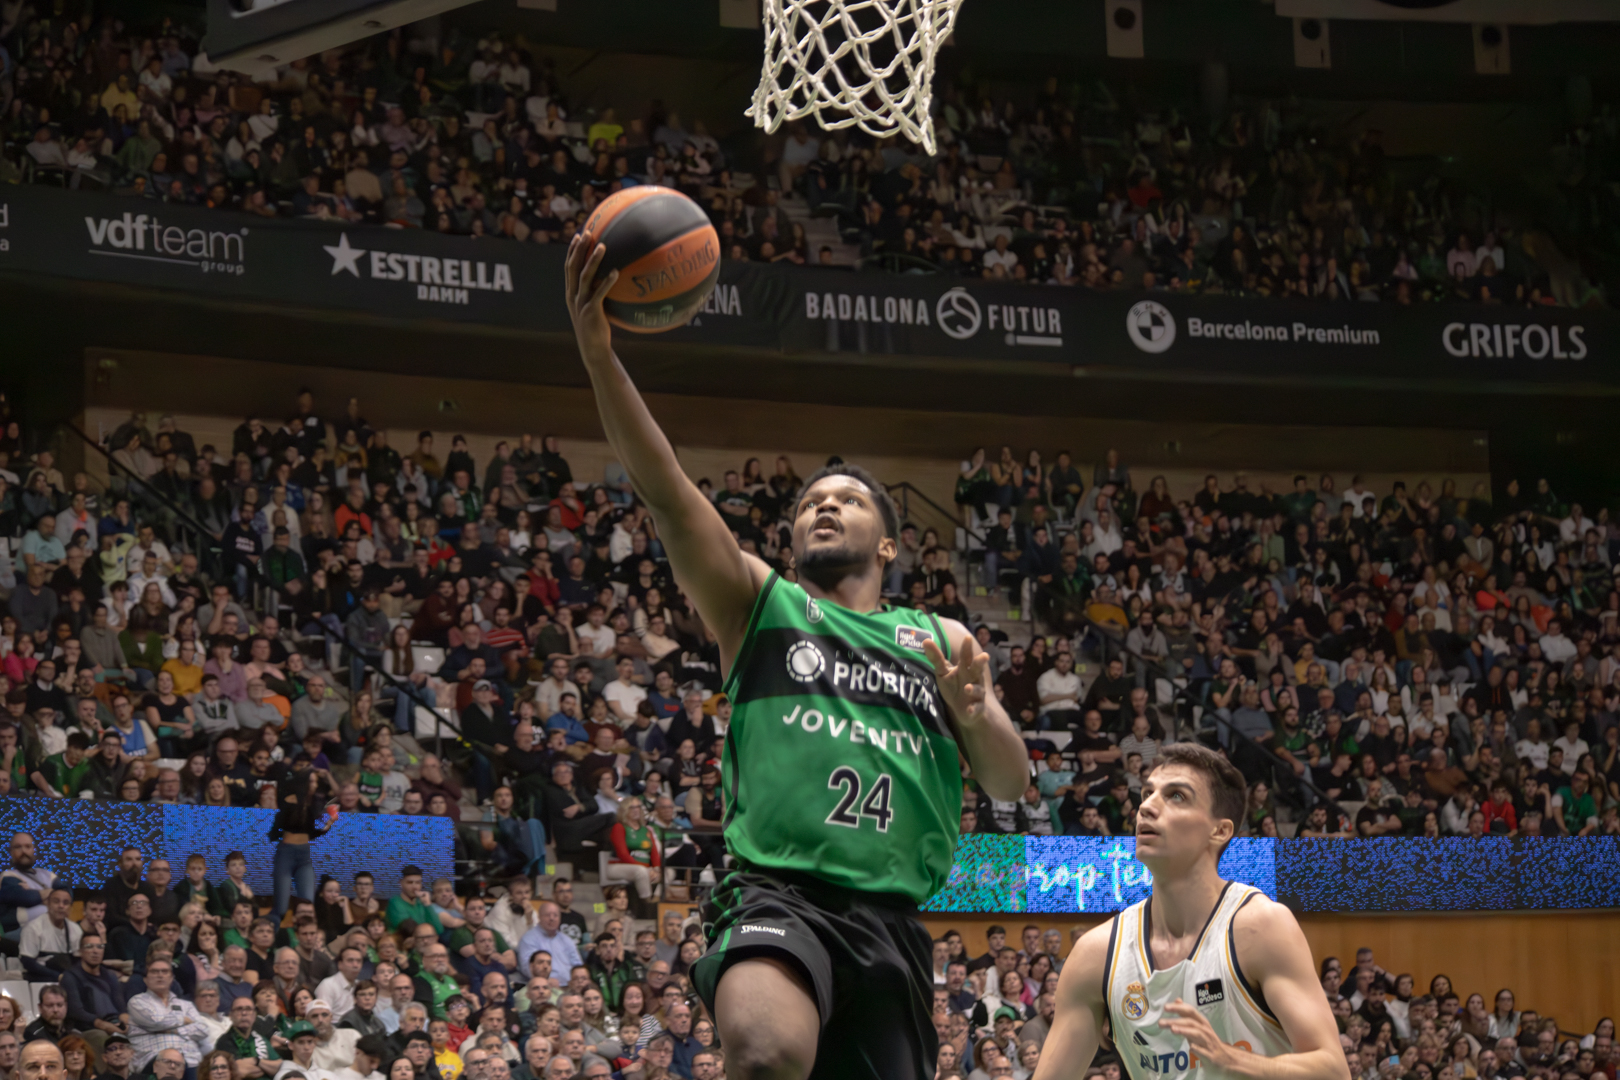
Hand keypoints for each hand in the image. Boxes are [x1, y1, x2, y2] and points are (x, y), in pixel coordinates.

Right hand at [565, 234, 616, 360]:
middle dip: (580, 249)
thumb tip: (610, 276)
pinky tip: (616, 272)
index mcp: (571, 294)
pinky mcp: (591, 312)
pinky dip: (607, 282)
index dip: (572, 251)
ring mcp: (581, 303)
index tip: (578, 236)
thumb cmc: (595, 327)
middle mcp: (573, 296)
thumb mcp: (592, 306)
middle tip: (588, 233)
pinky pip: (600, 293)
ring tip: (603, 246)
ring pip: (585, 277)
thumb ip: (596, 292)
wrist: (593, 348)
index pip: (568, 268)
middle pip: (573, 267)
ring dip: (594, 260)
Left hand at [923, 634, 989, 728]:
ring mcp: (977, 694)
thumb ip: (936, 658)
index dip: (967, 648)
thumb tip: (925, 641)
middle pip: (978, 669)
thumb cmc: (954, 687)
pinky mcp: (977, 708)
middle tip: (984, 656)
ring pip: (978, 689)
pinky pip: (977, 708)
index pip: (966, 656)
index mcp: (966, 668)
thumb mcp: (943, 672)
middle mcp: (974, 679)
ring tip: (967, 688)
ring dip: (974, 688)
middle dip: (980, 663)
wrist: (964, 710)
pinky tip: (969, 709)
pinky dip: (974, 709)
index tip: (968, 637)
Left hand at [1162, 998, 1246, 1071]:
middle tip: (1161, 1022)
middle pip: (1190, 1022)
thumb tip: (1177, 1000)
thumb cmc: (1208, 1041)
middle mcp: (1205, 1030)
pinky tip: (1190, 1047)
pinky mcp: (1210, 1056)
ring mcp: (1208, 1043)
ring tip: (1172, 1030)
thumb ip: (1187, 1014)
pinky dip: (1197, 1048)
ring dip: (1184, 1031)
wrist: (1225, 1059)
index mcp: (1202, 1022)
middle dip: (1176, 1021)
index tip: (1165, 1007)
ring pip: (1197, 1034)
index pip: (1190, 1011)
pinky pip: (1203, 1051)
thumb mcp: (1198, 1026)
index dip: (1178, 1008)